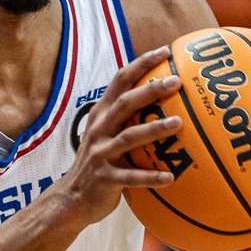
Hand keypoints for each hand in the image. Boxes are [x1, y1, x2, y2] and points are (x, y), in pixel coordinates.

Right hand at [50, 47, 182, 228]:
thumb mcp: (106, 134)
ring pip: (129, 138)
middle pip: (125, 104)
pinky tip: (171, 178)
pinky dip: (150, 177)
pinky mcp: (105, 178)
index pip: (120, 81)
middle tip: (176, 82)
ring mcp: (101, 154)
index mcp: (101, 115)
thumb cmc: (98, 163)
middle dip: (150, 90)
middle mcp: (99, 130)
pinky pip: (130, 177)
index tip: (165, 52)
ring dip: (154, 130)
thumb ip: (126, 117)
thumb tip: (161, 98)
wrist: (71, 198)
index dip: (141, 64)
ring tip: (179, 123)